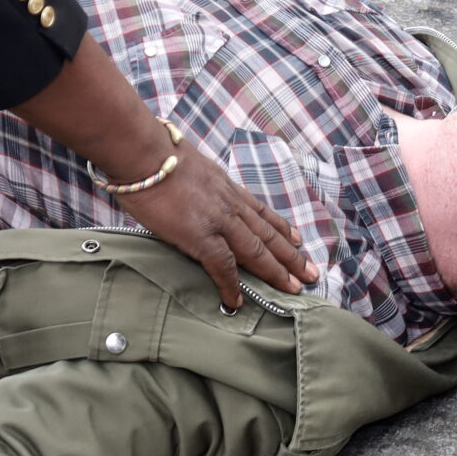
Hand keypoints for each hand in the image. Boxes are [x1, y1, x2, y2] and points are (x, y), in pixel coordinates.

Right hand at [117, 147, 319, 310]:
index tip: (298, 241)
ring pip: (258, 250)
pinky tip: (236, 302)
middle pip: (269, 234)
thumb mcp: (190, 164)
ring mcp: (219, 220)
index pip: (261, 212)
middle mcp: (230, 203)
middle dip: (292, 256)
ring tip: (295, 289)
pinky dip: (232, 286)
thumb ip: (199, 182)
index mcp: (226, 186)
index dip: (282, 228)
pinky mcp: (201, 237)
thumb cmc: (154, 154)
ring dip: (278, 271)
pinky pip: (223, 266)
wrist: (144, 153)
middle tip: (312, 273)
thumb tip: (193, 191)